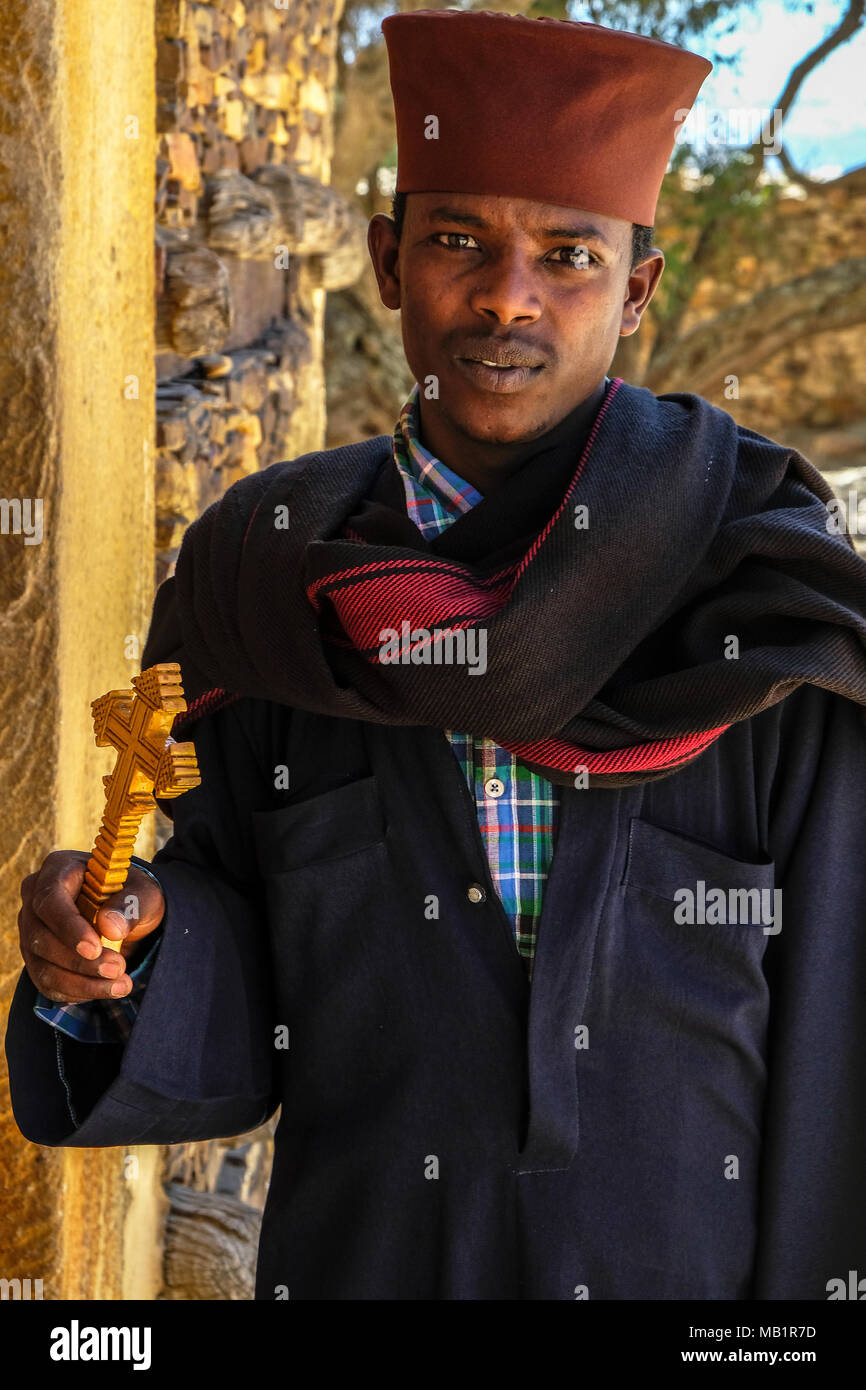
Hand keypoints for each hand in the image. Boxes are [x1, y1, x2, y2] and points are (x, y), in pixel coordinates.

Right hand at [18, 851, 165, 1003]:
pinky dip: (78, 991)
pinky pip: (48, 983)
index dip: (68, 927)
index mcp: (58, 870)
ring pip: (42, 965)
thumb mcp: (144, 893)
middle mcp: (36, 899)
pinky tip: (106, 989)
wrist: (128, 915)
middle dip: (80, 961)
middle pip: (40, 937)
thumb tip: (110, 927)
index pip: (50, 900)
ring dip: (82, 982)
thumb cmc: (132, 896)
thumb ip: (131, 904)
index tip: (94, 948)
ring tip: (121, 984)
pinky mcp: (38, 958)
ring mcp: (32, 930)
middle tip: (118, 969)